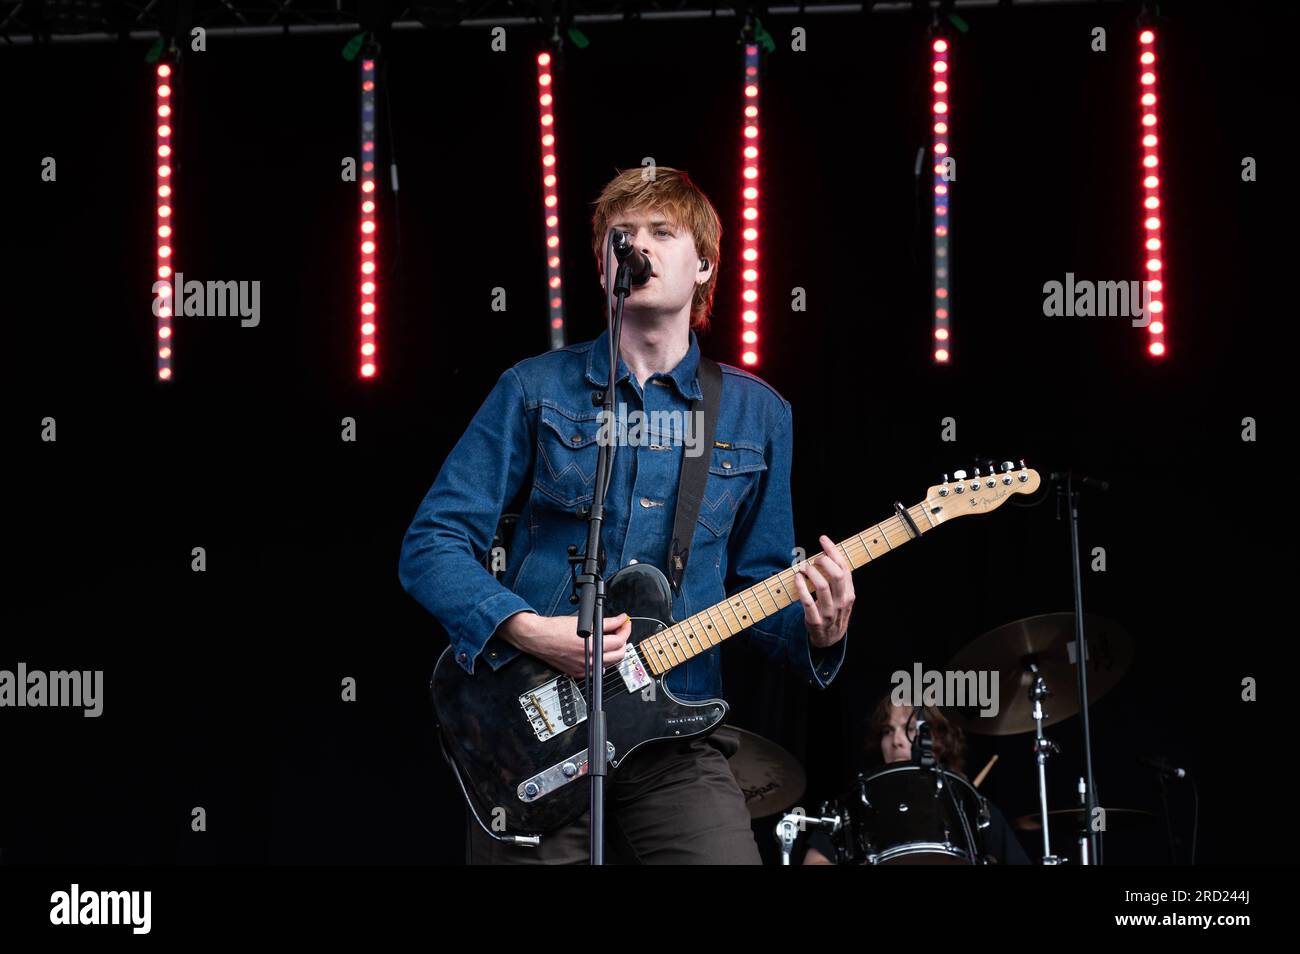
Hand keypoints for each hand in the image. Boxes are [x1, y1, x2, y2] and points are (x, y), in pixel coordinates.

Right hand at [498, 611, 632, 676]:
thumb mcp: (585, 621)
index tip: (625, 623)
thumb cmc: (555, 629)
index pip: (620, 640)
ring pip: (611, 663)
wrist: (538, 638)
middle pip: (619, 654)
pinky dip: (602, 659)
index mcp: (592, 647)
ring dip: (614, 650)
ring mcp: (584, 668)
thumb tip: (618, 621)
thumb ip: (605, 622)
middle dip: (623, 640)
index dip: (625, 629)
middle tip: (620, 630)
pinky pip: (598, 669)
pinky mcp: (578, 672)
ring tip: (610, 638)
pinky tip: (599, 650)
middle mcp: (589, 660)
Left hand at [793, 534, 853, 648]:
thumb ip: (838, 580)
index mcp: (849, 594)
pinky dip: (801, 587)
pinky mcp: (815, 621)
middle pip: (836, 575)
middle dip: (823, 561)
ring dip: (810, 573)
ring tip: (803, 568)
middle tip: (813, 559)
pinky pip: (807, 602)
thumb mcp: (843, 597)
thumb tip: (827, 554)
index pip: (844, 567)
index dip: (833, 551)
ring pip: (822, 586)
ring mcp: (829, 612)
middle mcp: (841, 602)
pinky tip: (797, 578)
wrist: (830, 640)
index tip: (823, 539)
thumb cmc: (834, 612)